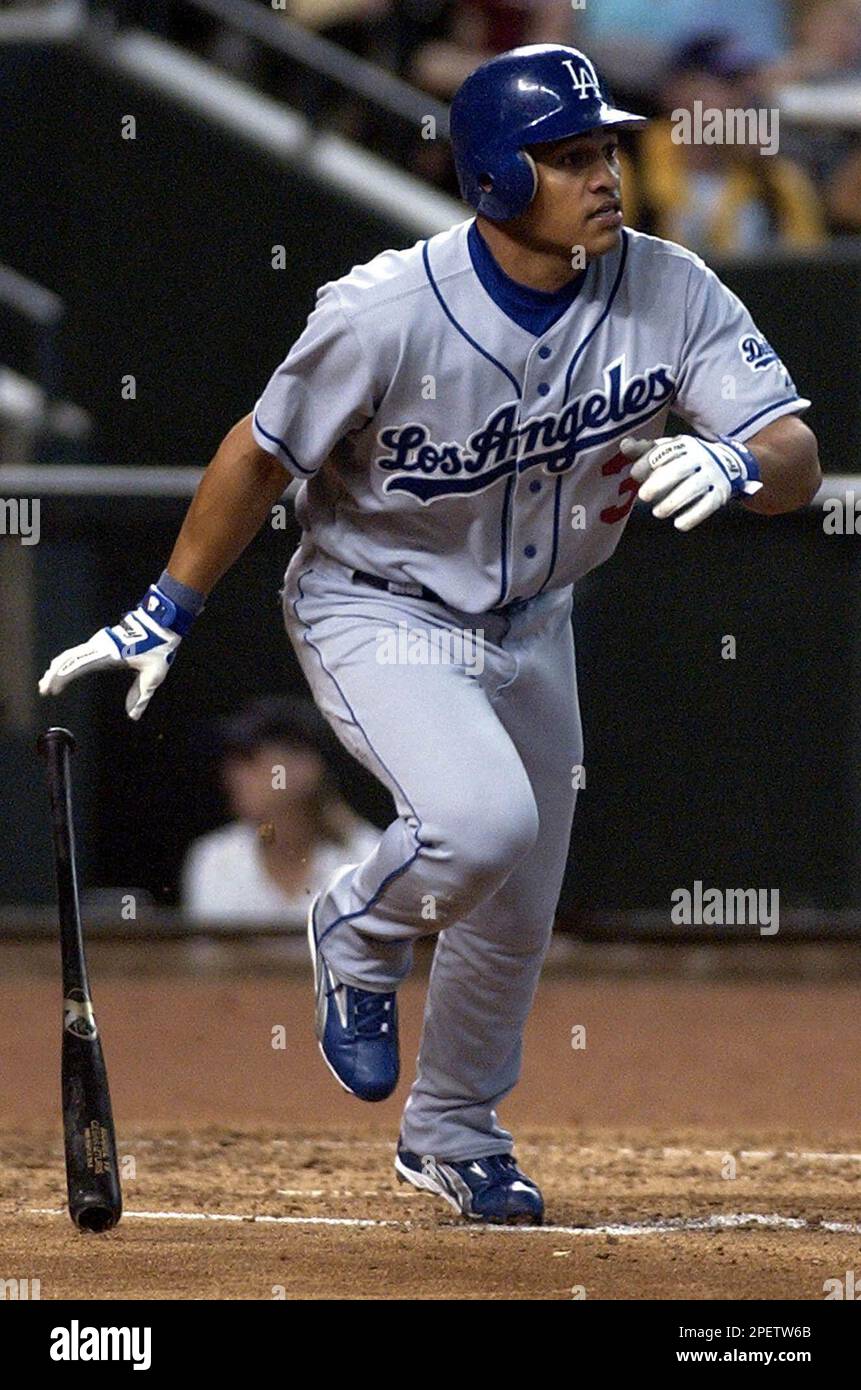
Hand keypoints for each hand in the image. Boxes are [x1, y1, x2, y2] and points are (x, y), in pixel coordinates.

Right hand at [39, 585, 192, 720]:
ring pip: (71, 654)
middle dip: (55, 674)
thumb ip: (142, 695)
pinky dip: (66, 661)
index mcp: (110, 654)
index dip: (63, 677)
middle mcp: (100, 646)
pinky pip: (78, 652)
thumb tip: (133, 716)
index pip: (79, 665)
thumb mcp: (154, 675)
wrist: (160, 623)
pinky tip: (61, 668)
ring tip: (46, 682)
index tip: (52, 689)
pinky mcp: (101, 642)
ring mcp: (99, 642)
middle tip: (43, 690)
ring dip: (58, 667)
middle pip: (70, 659)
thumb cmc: (159, 647)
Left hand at [620, 434, 762, 531]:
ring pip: (692, 488)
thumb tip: (624, 446)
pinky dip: (692, 516)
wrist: (729, 463)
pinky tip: (679, 524)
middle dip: (658, 483)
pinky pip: (707, 506)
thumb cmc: (687, 459)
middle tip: (643, 496)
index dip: (647, 462)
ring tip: (658, 513)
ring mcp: (711, 476)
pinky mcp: (719, 494)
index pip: (664, 452)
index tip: (635, 474)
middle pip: (678, 469)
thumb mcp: (668, 451)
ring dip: (672, 502)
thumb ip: (644, 450)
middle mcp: (700, 458)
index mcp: (684, 445)